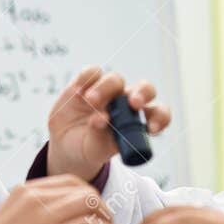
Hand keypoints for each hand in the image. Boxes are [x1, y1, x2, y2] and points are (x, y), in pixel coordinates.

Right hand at [0, 175, 111, 223]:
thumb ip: (28, 220)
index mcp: (23, 192)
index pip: (69, 182)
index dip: (89, 196)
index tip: (95, 213)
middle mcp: (34, 198)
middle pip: (84, 190)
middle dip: (102, 207)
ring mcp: (42, 216)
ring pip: (91, 203)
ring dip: (106, 219)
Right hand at [46, 65, 171, 180]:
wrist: (64, 144)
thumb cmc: (87, 149)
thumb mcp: (94, 150)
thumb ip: (100, 138)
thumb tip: (101, 119)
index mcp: (137, 121)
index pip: (158, 114)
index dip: (160, 117)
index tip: (151, 129)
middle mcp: (127, 103)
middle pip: (145, 88)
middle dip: (142, 93)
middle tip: (133, 104)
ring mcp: (109, 91)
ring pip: (116, 80)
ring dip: (105, 88)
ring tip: (91, 101)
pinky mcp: (88, 83)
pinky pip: (93, 73)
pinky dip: (87, 79)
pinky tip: (79, 92)